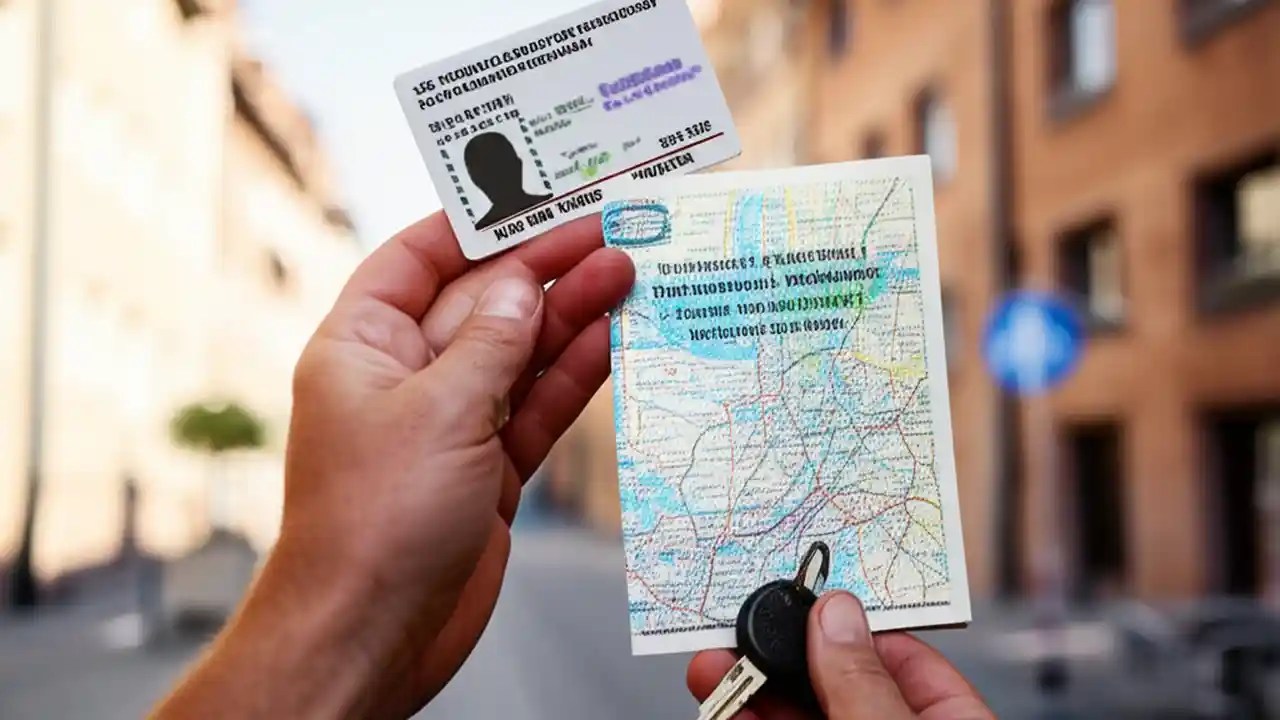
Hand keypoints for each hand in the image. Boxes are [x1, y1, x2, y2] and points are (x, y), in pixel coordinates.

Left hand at [153, 213, 634, 718]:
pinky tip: (611, 339)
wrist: (373, 632)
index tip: (538, 194)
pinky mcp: (488, 468)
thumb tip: (522, 284)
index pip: (420, 259)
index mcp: (363, 345)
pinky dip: (572, 375)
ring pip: (520, 352)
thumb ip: (491, 343)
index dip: (480, 223)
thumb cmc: (375, 521)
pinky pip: (535, 406)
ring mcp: (451, 423)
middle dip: (546, 268)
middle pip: (485, 302)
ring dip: (572, 315)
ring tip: (628, 272)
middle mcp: (406, 376)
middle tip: (611, 231)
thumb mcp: (438, 412)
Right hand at [687, 592, 994, 719]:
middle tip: (736, 626)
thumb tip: (837, 616)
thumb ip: (866, 686)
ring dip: (750, 687)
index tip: (800, 595)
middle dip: (781, 654)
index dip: (846, 623)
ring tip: (710, 665)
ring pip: (797, 714)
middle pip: (837, 682)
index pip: (903, 657)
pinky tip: (722, 706)